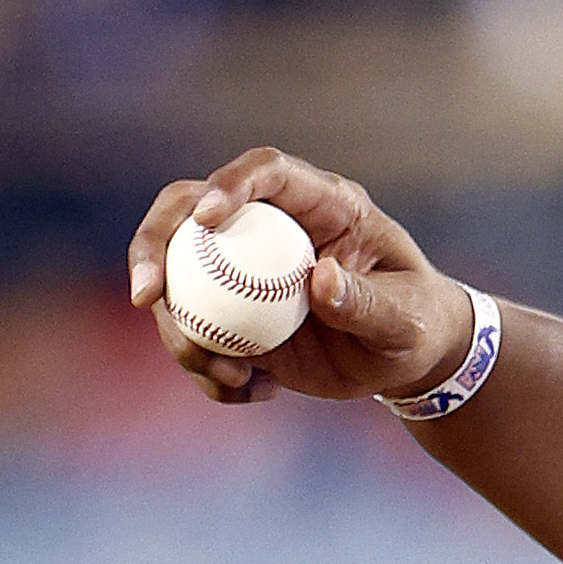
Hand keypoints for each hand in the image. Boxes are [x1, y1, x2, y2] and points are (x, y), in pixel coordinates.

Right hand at [128, 148, 473, 404]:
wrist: (406, 360)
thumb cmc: (417, 324)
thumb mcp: (405, 320)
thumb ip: (366, 303)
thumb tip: (319, 278)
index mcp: (324, 205)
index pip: (268, 171)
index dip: (229, 184)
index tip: (206, 218)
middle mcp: (273, 227)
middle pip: (190, 211)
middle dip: (153, 245)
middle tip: (145, 296)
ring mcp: (244, 270)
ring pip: (178, 280)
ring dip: (182, 332)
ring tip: (234, 376)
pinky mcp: (232, 315)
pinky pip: (194, 335)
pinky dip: (208, 370)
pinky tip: (255, 392)